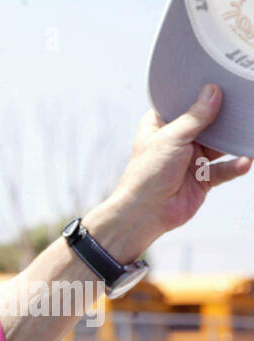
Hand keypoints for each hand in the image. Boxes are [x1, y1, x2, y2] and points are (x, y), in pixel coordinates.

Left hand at [100, 85, 251, 256]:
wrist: (144, 214)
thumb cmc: (147, 174)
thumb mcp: (171, 138)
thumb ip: (195, 116)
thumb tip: (213, 91)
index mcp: (161, 126)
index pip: (182, 103)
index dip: (199, 92)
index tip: (220, 77)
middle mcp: (177, 140)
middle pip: (207, 122)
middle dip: (224, 116)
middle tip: (244, 101)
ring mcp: (191, 159)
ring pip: (220, 145)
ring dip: (233, 141)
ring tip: (249, 130)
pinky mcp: (202, 179)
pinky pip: (224, 169)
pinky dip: (235, 166)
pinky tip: (245, 161)